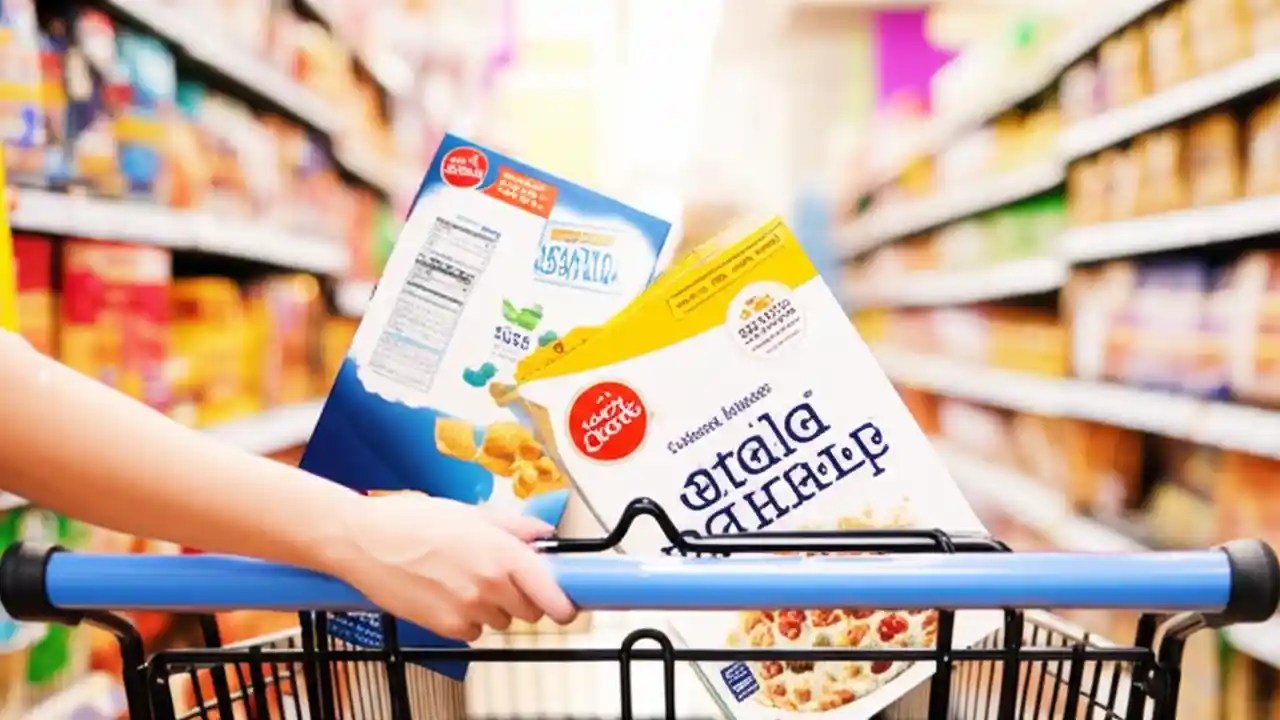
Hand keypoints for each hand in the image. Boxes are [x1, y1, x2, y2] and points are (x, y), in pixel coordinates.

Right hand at [326, 492, 576, 641]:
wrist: (364, 541)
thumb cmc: (411, 521)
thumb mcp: (470, 513)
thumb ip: (514, 527)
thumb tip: (543, 532)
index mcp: (503, 553)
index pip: (553, 594)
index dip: (565, 604)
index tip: (568, 605)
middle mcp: (491, 584)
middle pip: (531, 611)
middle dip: (523, 598)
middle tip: (502, 579)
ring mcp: (468, 609)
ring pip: (501, 621)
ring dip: (493, 607)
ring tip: (464, 580)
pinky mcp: (445, 627)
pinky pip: (473, 631)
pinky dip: (467, 619)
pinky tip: (447, 594)